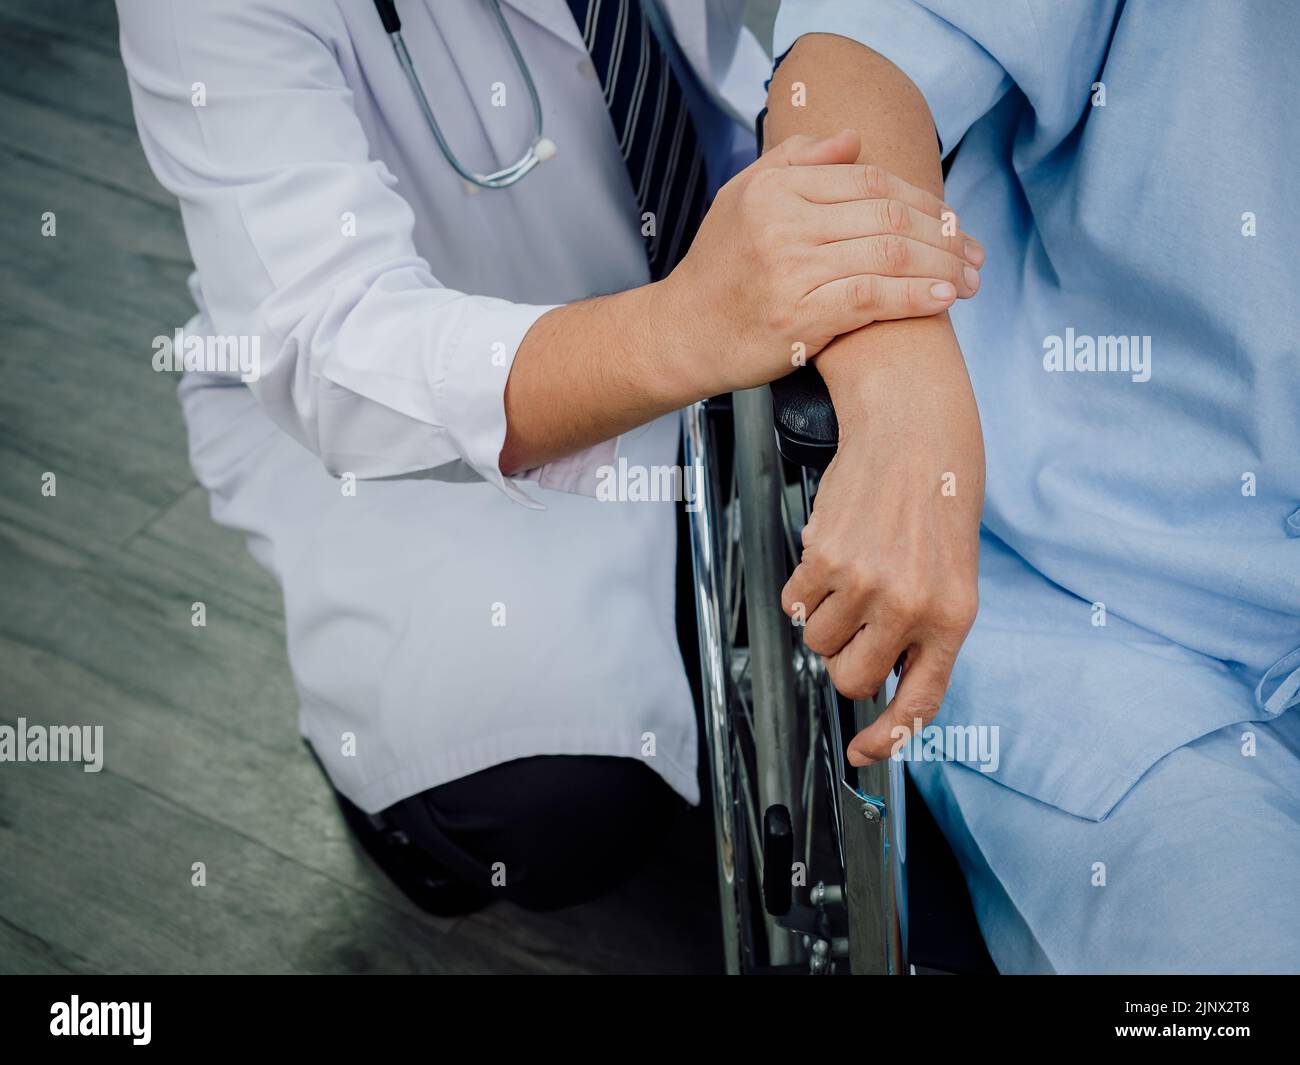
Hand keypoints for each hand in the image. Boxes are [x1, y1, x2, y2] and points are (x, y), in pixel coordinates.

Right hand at [657, 130, 982, 396]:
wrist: (682, 334)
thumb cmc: (717, 269)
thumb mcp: (742, 197)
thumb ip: (796, 160)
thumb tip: (854, 140)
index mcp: (776, 188)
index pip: (870, 181)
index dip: (924, 200)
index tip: (954, 221)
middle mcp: (784, 224)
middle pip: (889, 216)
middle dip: (945, 235)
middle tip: (976, 254)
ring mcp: (792, 270)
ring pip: (889, 255)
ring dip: (943, 267)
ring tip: (971, 280)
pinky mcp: (800, 317)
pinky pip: (874, 298)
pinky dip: (916, 296)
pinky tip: (943, 298)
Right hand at [780, 319, 983, 763]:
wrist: (913, 431)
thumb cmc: (936, 497)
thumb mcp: (953, 572)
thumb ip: (925, 628)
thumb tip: (885, 675)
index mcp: (953, 617)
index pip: (918, 700)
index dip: (887, 736)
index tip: (863, 752)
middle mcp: (911, 606)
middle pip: (851, 678)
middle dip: (844, 662)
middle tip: (853, 628)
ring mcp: (866, 584)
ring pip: (818, 641)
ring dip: (823, 618)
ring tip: (849, 576)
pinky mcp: (827, 558)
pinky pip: (796, 602)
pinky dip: (804, 587)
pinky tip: (830, 555)